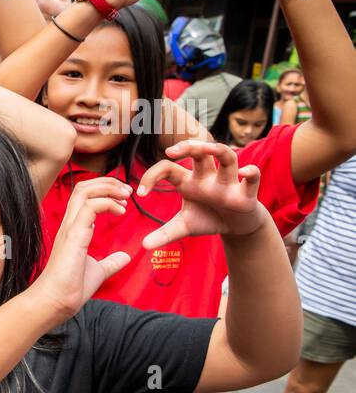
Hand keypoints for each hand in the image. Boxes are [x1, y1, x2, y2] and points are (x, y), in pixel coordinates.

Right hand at [29, 178, 133, 323]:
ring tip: (125, 197)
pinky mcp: (74, 236)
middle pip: (83, 187)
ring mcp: (70, 228)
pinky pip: (90, 207)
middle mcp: (70, 224)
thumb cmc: (71, 288)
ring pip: (84, 191)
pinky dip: (108, 203)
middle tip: (127, 191)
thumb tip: (125, 257)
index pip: (84, 196)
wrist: (56, 301)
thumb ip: (110, 262)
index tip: (124, 198)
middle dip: (108, 183)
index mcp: (74, 229)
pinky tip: (121, 212)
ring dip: (108, 188)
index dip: (105, 190)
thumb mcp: (98, 271)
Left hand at [138, 140, 268, 245]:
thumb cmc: (209, 219)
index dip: (152, 176)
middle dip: (188, 146)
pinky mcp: (246, 193)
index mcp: (189, 181)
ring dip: (217, 149)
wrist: (237, 226)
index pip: (168, 168)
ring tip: (206, 148)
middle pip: (199, 152)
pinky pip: (253, 178)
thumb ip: (164, 234)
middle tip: (171, 151)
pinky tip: (244, 172)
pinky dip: (251, 173)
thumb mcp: (184, 227)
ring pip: (226, 157)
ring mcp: (228, 182)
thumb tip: (144, 246)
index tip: (140, 193)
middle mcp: (208, 177)